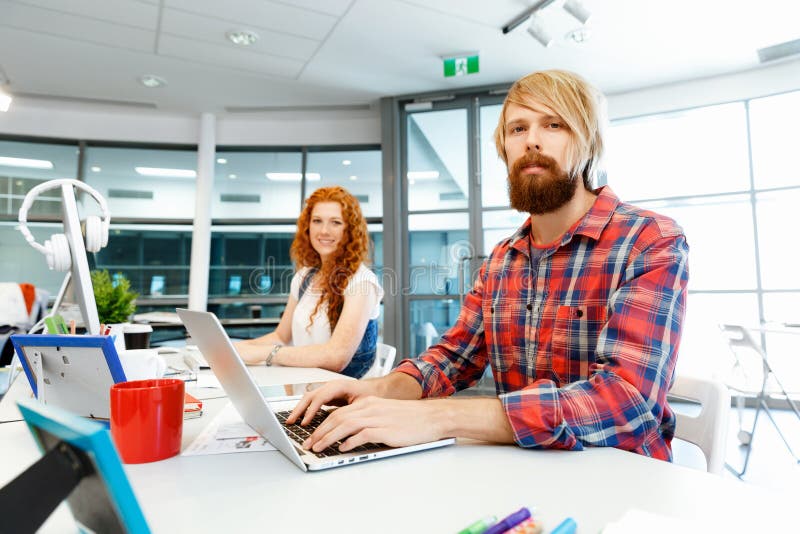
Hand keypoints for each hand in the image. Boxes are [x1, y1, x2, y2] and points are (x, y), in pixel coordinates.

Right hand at [286, 379, 379, 425]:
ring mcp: (329, 390)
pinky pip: (314, 402)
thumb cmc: (373, 395)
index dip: (311, 411)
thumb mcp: (364, 404)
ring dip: (300, 409)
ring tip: (292, 421)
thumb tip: (337, 425)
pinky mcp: (330, 396)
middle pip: (310, 396)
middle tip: (291, 422)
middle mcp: (332, 386)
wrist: (379, 389)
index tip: (305, 423)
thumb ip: (349, 412)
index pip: (320, 397)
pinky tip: (304, 420)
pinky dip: (307, 410)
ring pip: (310, 398)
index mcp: (339, 385)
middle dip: (299, 409)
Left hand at [302, 396, 448, 452]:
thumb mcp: (384, 413)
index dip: (321, 424)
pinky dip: (349, 442)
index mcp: (367, 403)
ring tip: (318, 448)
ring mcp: (377, 418)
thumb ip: (366, 419)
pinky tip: (342, 449)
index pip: (337, 412)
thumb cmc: (410, 418)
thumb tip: (347, 435)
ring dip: (328, 437)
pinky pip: (362, 435)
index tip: (311, 435)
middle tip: (308, 444)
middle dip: (319, 432)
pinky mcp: (385, 430)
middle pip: (337, 418)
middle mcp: (369, 408)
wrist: (431, 417)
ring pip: (345, 425)